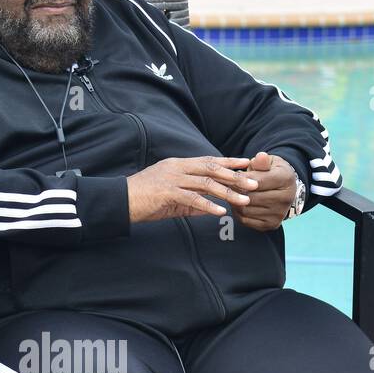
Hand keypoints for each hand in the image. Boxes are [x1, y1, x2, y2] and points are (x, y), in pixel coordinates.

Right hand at [126, 155, 258, 222]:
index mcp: (177, 165)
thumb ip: (192, 201)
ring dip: (227, 192)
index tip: (246, 164)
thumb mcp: (171, 198)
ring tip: (244, 200)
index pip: (207, 160)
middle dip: (235, 176)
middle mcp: (176, 168)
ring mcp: (171, 179)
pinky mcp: (166, 192)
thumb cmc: (143, 199)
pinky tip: (221, 211)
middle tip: (254, 183)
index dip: (228, 162)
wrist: (119, 201)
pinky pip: (192, 198)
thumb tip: (213, 208)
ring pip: (206, 183)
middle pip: (211, 168)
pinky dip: (208, 205)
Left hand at [231, 152, 297, 231]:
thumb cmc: (271, 172)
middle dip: (235, 190)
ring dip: (234, 201)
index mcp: (286, 179)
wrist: (283, 190)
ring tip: (231, 193)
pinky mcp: (272, 224)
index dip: (241, 178)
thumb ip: (261, 161)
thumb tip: (260, 156)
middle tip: (225, 185)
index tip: (230, 175)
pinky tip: (236, 203)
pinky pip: (246, 220)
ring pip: (245, 209)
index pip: (258, 181)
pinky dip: (237, 212)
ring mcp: (279, 213)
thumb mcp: (269, 162)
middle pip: (250, 197)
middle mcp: (286, 198)